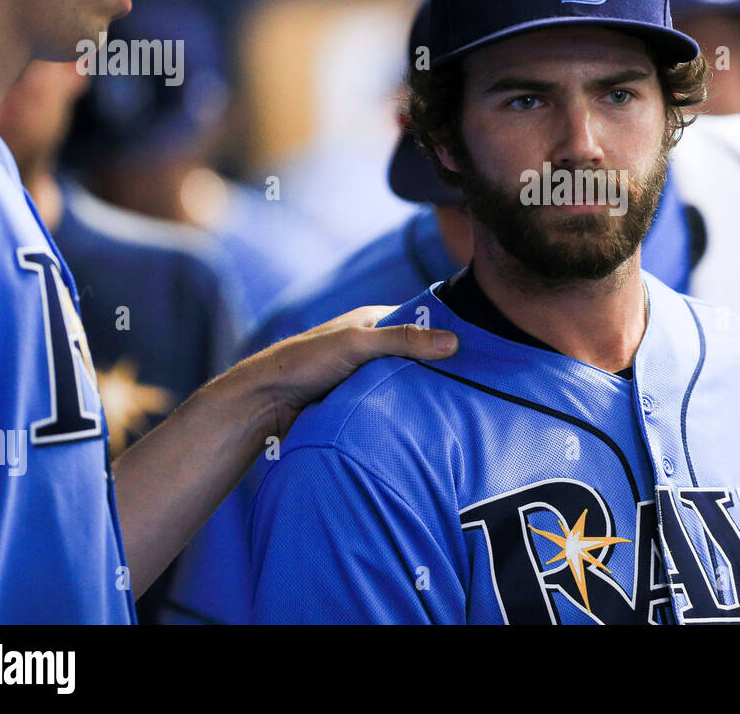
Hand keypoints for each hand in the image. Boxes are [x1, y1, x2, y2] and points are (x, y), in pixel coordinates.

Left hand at [246, 305, 458, 436]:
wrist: (264, 403)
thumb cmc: (305, 362)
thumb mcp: (358, 343)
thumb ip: (403, 340)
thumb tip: (453, 342)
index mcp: (372, 320)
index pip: (419, 321)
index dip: (444, 333)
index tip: (475, 350)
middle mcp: (370, 345)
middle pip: (414, 354)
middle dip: (436, 366)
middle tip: (472, 382)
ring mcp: (364, 374)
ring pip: (402, 381)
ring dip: (419, 391)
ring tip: (455, 404)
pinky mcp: (358, 400)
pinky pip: (389, 403)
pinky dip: (403, 409)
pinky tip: (423, 420)